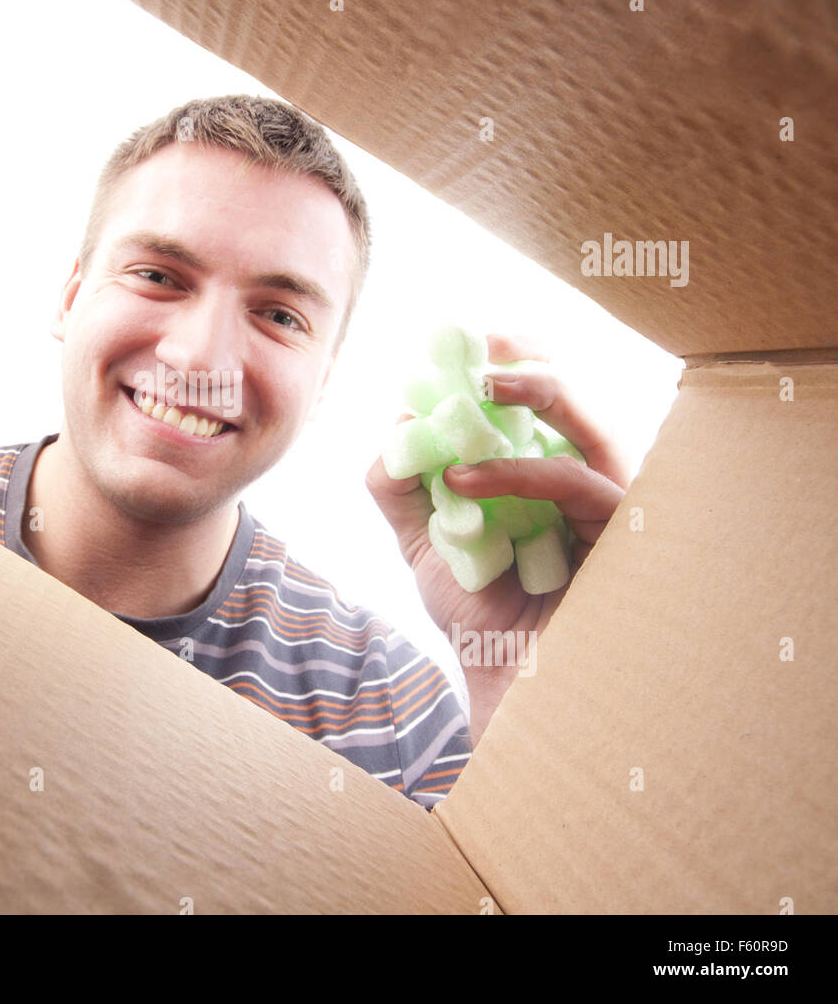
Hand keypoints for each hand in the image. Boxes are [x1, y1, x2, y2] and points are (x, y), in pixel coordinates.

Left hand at [364, 333, 631, 744]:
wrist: (503, 678)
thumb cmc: (477, 606)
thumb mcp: (422, 540)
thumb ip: (400, 486)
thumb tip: (396, 427)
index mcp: (539, 466)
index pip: (541, 395)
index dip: (511, 356)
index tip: (464, 338)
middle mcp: (581, 476)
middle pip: (579, 395)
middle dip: (532, 360)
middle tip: (482, 349)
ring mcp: (607, 503)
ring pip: (593, 428)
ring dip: (541, 395)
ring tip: (480, 389)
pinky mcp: (620, 536)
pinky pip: (579, 486)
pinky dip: (520, 474)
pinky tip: (465, 480)